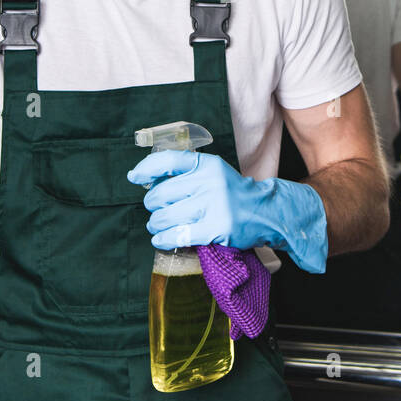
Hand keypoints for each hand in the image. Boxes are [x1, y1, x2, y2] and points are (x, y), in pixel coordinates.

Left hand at [127, 150, 328, 272]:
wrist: (266, 211)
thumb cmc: (233, 193)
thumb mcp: (213, 173)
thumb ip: (186, 173)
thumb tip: (147, 179)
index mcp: (206, 165)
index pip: (167, 161)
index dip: (146, 169)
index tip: (134, 177)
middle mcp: (208, 182)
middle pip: (161, 194)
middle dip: (153, 205)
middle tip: (156, 210)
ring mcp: (213, 205)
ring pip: (165, 217)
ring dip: (156, 224)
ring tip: (158, 226)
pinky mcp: (215, 228)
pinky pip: (178, 235)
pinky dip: (163, 238)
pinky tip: (161, 239)